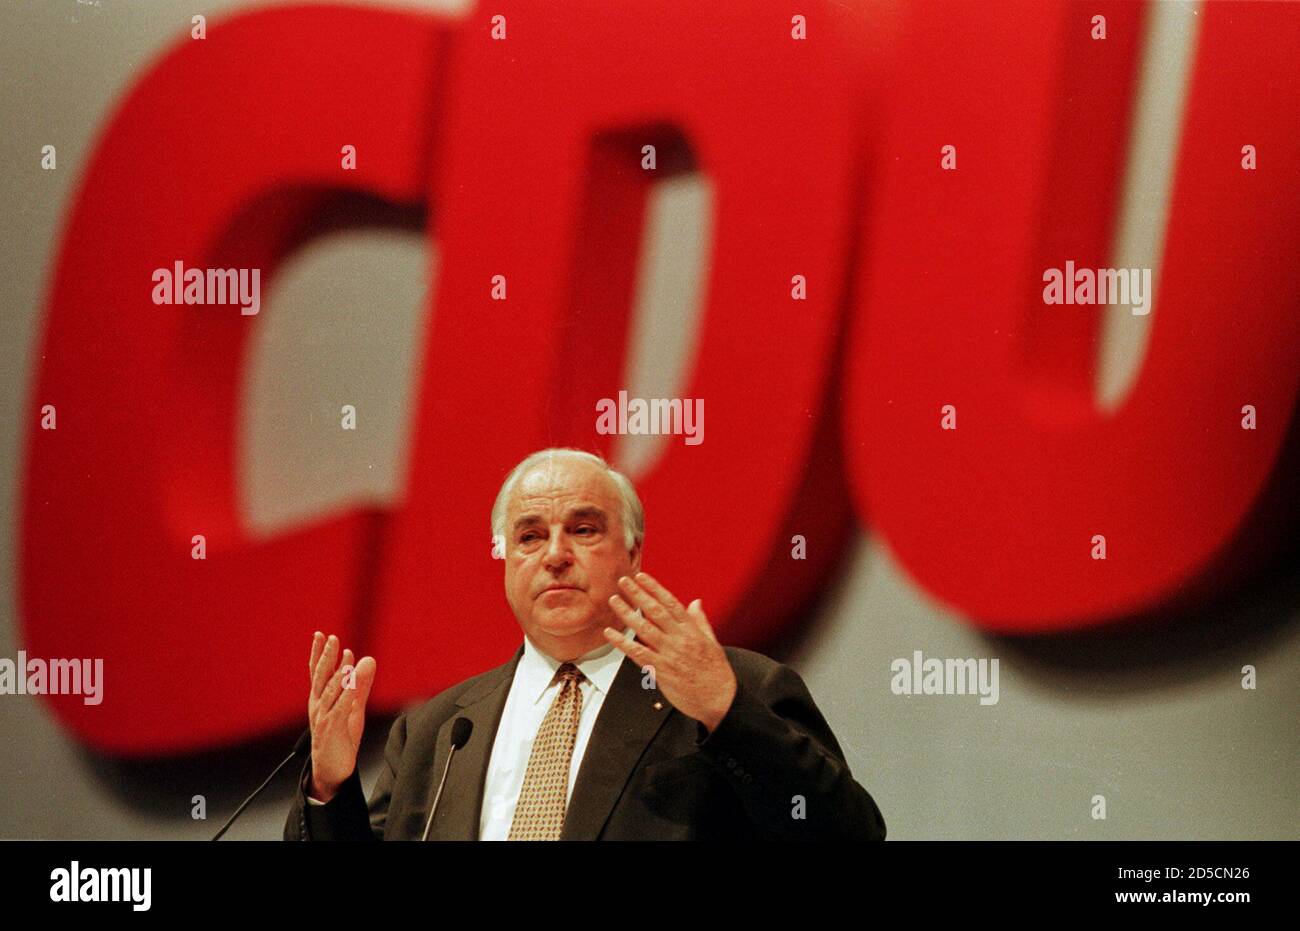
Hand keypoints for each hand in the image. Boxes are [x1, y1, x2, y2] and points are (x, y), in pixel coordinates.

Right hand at [307, 632, 375, 801]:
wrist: (332, 771)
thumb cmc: (340, 737)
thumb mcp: (353, 707)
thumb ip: (360, 684)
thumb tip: (369, 659)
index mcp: (321, 699)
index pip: (318, 673)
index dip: (318, 653)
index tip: (320, 635)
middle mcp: (318, 706)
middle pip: (321, 677)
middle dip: (326, 657)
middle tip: (331, 638)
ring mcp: (323, 718)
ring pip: (330, 692)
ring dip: (339, 673)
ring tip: (347, 656)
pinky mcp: (332, 730)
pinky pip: (339, 710)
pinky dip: (345, 696)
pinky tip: (352, 685)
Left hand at [603, 572, 736, 731]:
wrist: (720, 699)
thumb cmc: (716, 672)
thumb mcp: (712, 642)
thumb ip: (700, 621)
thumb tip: (696, 602)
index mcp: (692, 630)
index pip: (670, 603)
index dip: (654, 588)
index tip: (641, 577)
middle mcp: (680, 639)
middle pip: (655, 611)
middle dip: (638, 594)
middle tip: (623, 581)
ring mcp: (670, 654)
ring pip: (644, 629)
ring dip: (627, 613)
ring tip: (614, 600)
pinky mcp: (662, 671)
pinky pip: (638, 654)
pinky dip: (623, 643)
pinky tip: (610, 633)